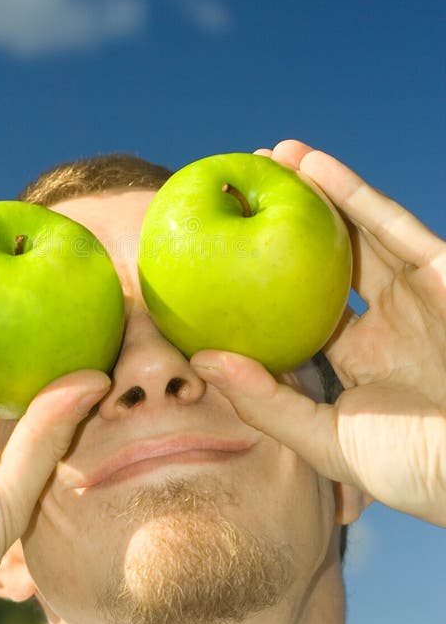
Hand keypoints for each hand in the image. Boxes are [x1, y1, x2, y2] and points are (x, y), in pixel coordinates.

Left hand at [191, 140, 445, 526]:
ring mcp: (414, 292)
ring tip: (271, 156)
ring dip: (316, 190)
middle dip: (287, 223)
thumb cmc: (416, 468)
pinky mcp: (441, 268)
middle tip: (238, 187)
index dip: (263, 282)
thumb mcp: (329, 440)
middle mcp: (385, 321)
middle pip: (326, 260)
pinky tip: (311, 164)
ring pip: (357, 230)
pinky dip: (352, 191)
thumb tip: (201, 360)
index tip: (216, 254)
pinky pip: (391, 223)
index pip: (302, 310)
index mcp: (359, 360)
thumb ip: (267, 402)